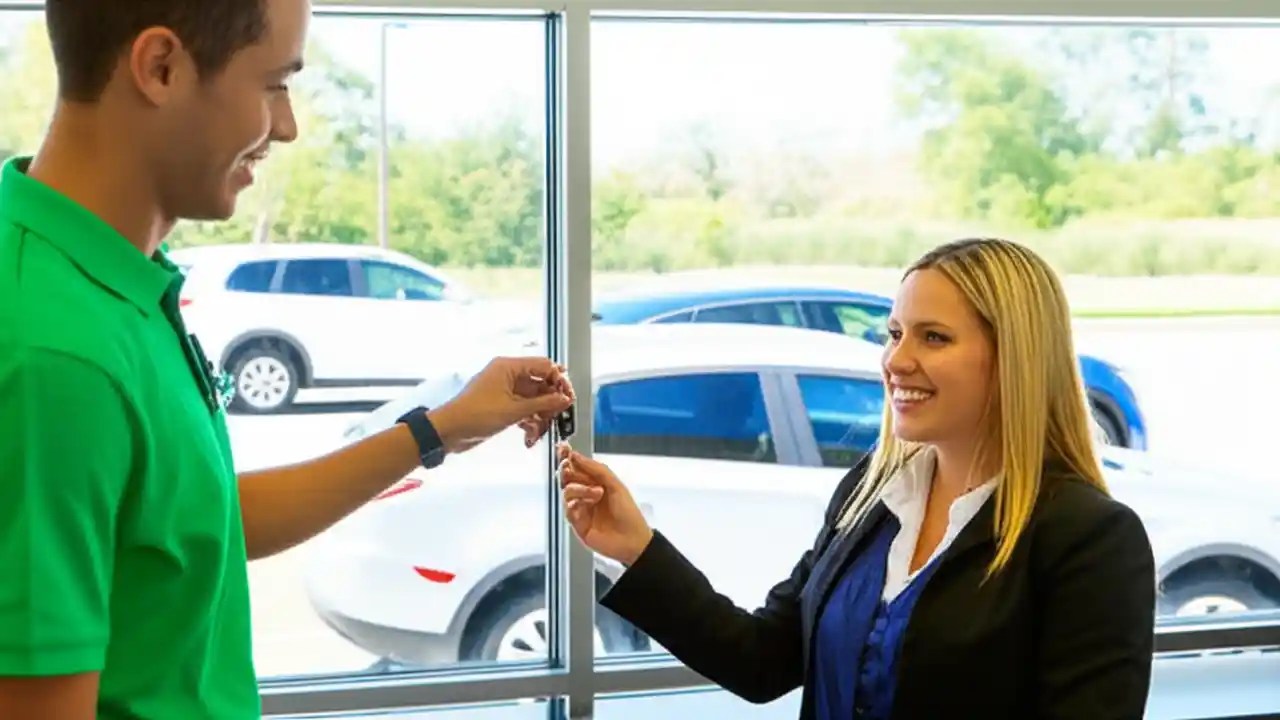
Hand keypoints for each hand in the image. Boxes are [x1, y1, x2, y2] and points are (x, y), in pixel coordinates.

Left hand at [429, 357, 574, 453]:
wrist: (448, 431)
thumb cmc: (476, 415)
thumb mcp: (514, 410)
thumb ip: (543, 404)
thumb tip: (564, 398)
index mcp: (509, 367)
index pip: (544, 366)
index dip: (558, 381)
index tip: (568, 398)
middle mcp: (508, 375)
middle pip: (540, 384)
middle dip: (550, 403)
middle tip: (557, 418)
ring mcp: (504, 391)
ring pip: (533, 400)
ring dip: (539, 417)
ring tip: (540, 433)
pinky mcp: (501, 406)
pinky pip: (523, 410)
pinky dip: (528, 422)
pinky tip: (529, 438)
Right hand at [557, 443, 653, 565]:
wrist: (632, 540)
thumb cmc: (628, 513)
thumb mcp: (615, 485)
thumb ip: (596, 469)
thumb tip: (576, 456)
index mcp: (597, 484)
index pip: (579, 468)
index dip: (570, 459)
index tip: (563, 450)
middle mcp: (587, 495)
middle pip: (568, 479)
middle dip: (568, 471)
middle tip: (568, 467)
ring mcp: (582, 509)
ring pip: (567, 492)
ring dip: (579, 488)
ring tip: (596, 492)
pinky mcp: (577, 524)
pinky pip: (568, 510)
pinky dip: (575, 504)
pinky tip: (585, 505)